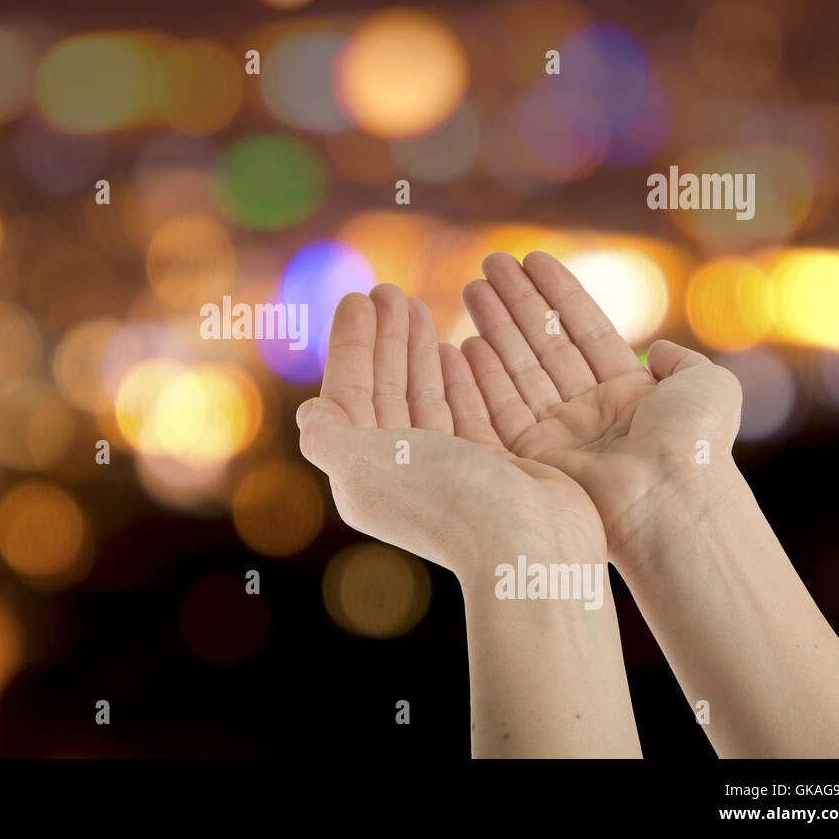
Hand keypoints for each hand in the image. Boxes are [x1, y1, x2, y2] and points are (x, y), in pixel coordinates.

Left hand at [297, 283, 606, 579]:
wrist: (530, 549)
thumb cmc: (447, 498)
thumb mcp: (366, 464)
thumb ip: (329, 435)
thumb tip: (309, 411)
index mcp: (362, 472)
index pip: (348, 395)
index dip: (350, 345)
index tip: (359, 296)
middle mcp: (399, 473)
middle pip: (384, 391)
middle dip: (384, 340)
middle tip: (391, 290)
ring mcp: (446, 471)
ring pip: (422, 396)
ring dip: (417, 350)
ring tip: (417, 304)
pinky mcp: (490, 468)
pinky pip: (463, 410)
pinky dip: (455, 377)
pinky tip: (455, 345)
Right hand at [460, 251, 743, 569]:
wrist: (671, 499)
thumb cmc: (694, 443)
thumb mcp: (708, 386)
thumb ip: (684, 360)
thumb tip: (661, 349)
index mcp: (629, 392)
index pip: (584, 330)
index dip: (558, 294)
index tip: (532, 258)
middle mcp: (591, 412)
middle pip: (545, 344)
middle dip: (516, 302)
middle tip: (489, 263)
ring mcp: (561, 435)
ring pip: (519, 369)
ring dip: (494, 327)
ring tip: (473, 287)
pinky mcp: (534, 459)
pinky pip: (500, 410)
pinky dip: (481, 378)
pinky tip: (463, 343)